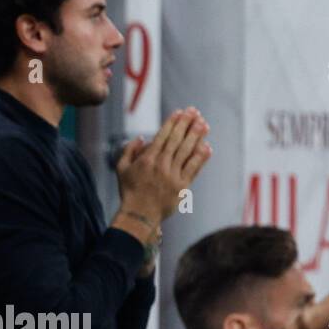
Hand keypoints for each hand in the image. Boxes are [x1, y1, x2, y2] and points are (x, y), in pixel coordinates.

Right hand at [115, 108, 210, 224]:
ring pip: (187, 152)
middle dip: (187, 124)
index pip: (163, 136)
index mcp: (147, 159)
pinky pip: (193, 169)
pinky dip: (201, 158)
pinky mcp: (181, 187)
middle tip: (195, 112)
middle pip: (177, 140)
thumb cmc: (129, 192)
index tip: (180, 112)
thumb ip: (129, 151)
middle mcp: (161, 165)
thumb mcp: (121, 169)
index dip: (173, 122)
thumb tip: (142, 138)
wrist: (139, 215)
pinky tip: (207, 147)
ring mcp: (172, 176)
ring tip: (204, 124)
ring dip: (196, 136)